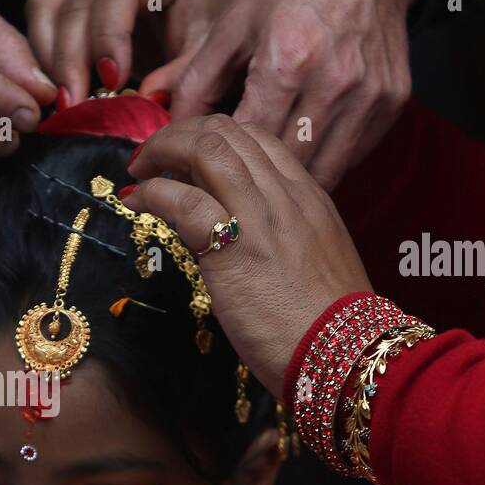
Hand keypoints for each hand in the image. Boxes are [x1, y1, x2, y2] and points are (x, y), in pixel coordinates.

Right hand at [26, 0, 235, 107]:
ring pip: (48, 7)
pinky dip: (43, 54)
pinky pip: (42, 17)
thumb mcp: (207, 49)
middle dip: (71, 60)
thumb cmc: (203, 26)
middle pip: (76, 2)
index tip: (111, 82)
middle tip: (76, 107)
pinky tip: (59, 86)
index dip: (107, 37)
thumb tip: (148, 101)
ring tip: (66, 101)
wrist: (196, 16)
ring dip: (50, 58)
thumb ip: (183, 74)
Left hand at [123, 115, 372, 394]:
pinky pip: (184, 200)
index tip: (186, 155)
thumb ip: (280, 235)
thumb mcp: (312, 259)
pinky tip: (138, 202)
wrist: (347, 352)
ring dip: (161, 150)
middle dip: (180, 133)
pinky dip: (153, 193)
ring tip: (140, 171)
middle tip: (153, 156)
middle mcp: (285, 194)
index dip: (212, 135)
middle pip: (226, 132)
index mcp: (308, 194)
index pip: (257, 137)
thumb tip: (235, 231)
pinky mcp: (233, 247)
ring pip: (206, 150)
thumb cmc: (327, 321)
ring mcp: (261, 216)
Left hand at [172, 0, 419, 188]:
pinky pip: (353, 156)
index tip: (202, 171)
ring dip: (292, 180)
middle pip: (284, 165)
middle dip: (255, 179)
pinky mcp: (392, 102)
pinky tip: (304, 149)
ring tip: (267, 177)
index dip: (220, 162)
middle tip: (231, 183)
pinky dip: (326, 161)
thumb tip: (169, 130)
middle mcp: (334, 83)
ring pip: (323, 172)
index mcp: (288, 62)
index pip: (247, 142)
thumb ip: (197, 81)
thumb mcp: (234, 24)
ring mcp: (369, 95)